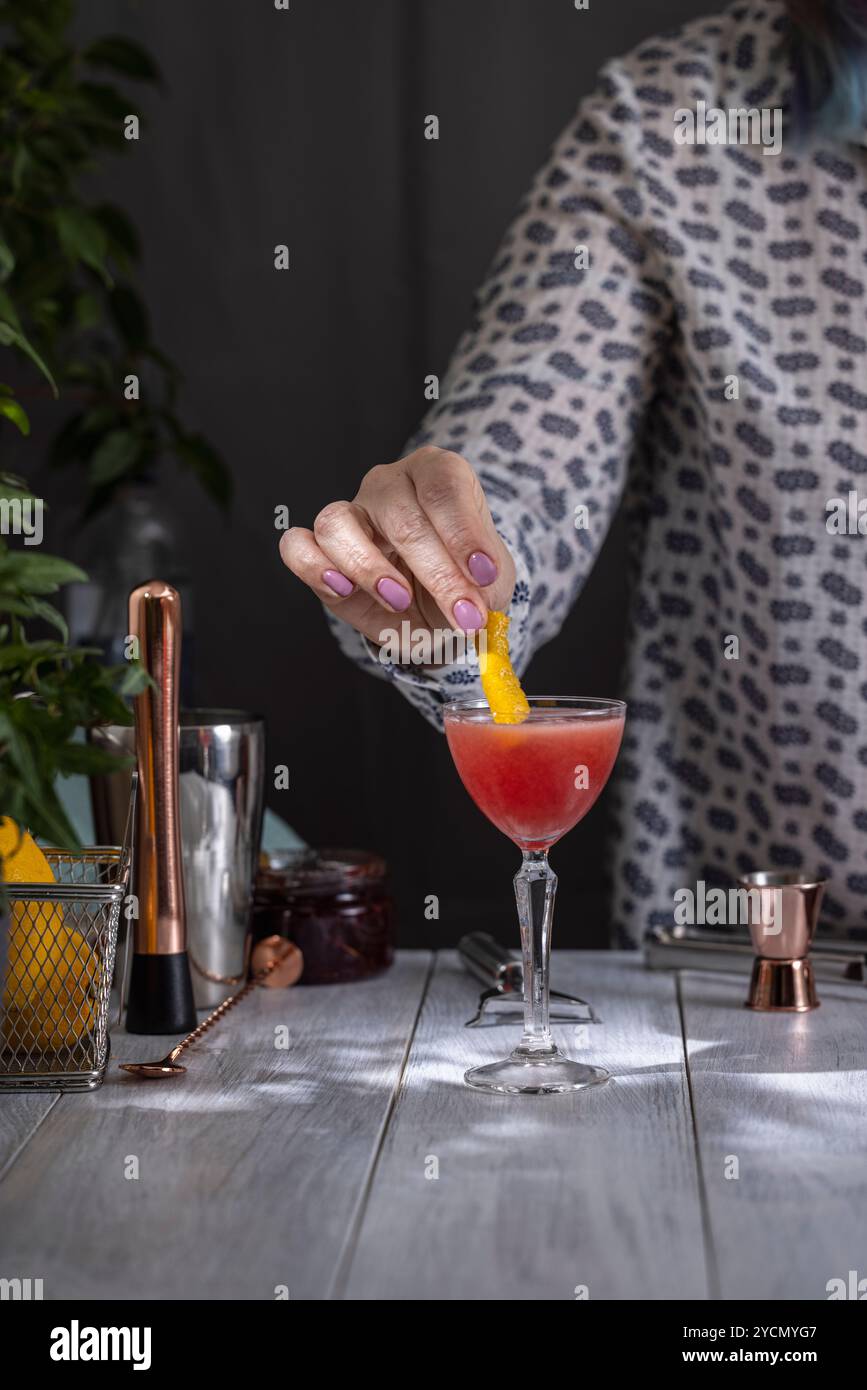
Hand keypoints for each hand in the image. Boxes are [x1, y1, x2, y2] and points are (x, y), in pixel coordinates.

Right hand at [280, 446, 515, 648]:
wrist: (441, 612)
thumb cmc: (467, 583)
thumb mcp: (491, 579)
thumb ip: (484, 578)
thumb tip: (474, 587)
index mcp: (437, 473)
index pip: (443, 488)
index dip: (463, 533)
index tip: (484, 574)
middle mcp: (390, 484)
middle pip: (401, 517)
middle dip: (437, 573)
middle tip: (463, 614)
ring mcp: (351, 514)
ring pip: (337, 523)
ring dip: (369, 569)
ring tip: (400, 599)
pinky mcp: (320, 551)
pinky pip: (297, 546)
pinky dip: (314, 567)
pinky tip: (343, 589)